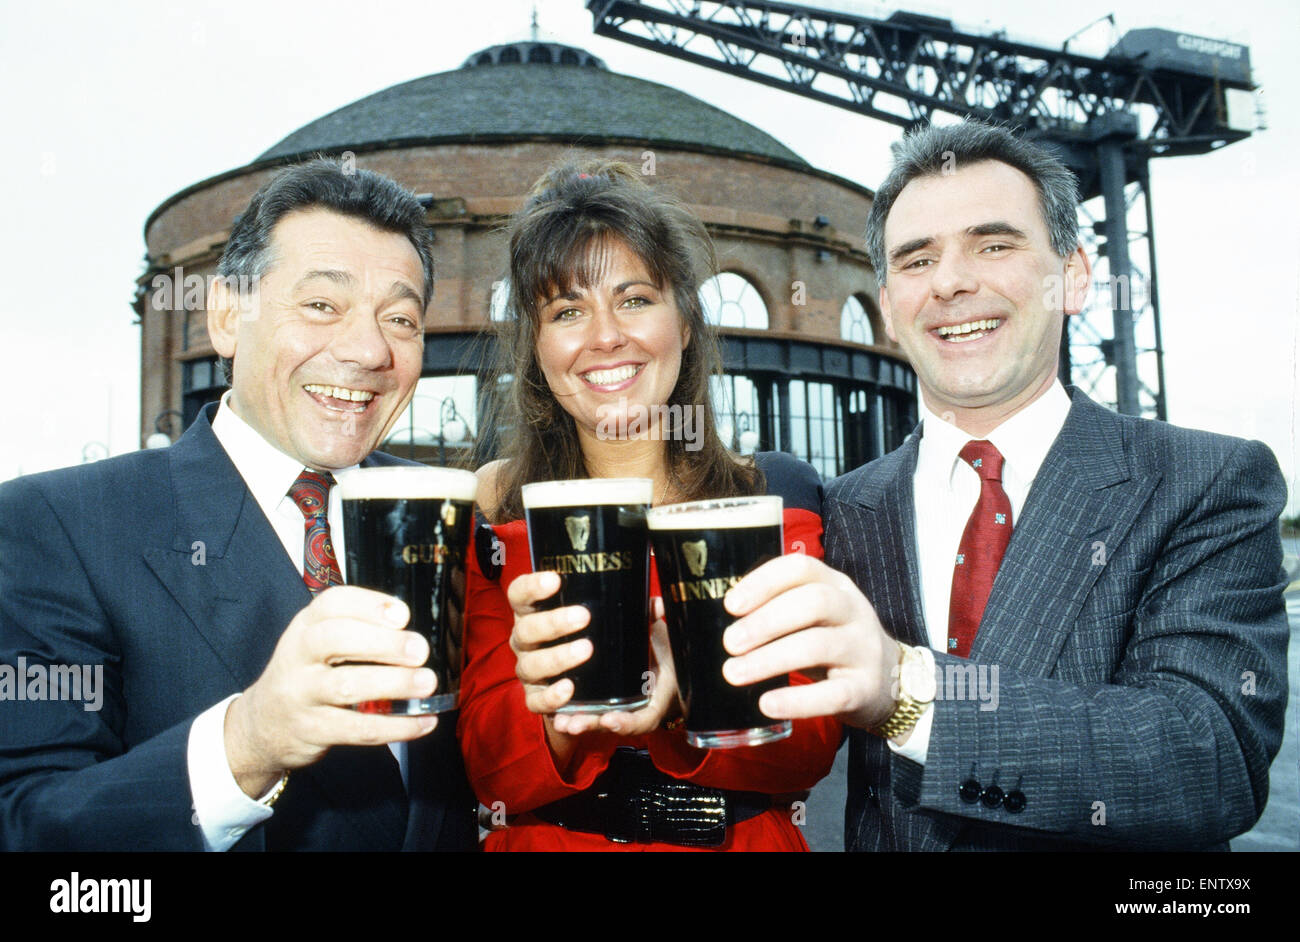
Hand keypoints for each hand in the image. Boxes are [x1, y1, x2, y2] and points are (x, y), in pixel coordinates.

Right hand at [224, 586, 437, 798]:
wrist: (262, 725)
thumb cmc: (306, 674)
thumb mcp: (317, 642)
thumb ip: (356, 630)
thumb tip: (414, 634)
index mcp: (305, 626)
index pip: (332, 604)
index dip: (369, 605)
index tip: (403, 615)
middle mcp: (298, 655)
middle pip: (336, 639)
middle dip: (383, 642)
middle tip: (420, 650)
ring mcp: (301, 694)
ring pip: (346, 686)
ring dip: (393, 683)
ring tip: (426, 683)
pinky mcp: (311, 731)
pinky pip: (357, 729)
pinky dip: (395, 726)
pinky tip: (423, 722)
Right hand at [505, 573, 676, 753]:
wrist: (593, 686)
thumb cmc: (595, 639)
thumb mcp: (613, 622)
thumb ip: (632, 612)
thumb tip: (656, 605)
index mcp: (536, 613)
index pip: (520, 594)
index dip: (531, 586)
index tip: (555, 580)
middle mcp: (526, 641)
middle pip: (525, 629)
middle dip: (552, 622)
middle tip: (583, 616)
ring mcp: (529, 670)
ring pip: (530, 665)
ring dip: (556, 657)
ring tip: (586, 650)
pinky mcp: (536, 698)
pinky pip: (535, 702)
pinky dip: (550, 697)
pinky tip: (569, 689)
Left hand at [720, 554, 899, 729]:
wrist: (889, 681)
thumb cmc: (831, 641)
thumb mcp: (811, 615)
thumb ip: (770, 608)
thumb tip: (693, 614)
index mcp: (834, 585)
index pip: (801, 568)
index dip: (763, 582)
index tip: (731, 604)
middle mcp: (853, 610)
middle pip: (812, 602)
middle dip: (765, 621)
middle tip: (730, 642)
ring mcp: (862, 649)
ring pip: (818, 645)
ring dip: (770, 659)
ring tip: (733, 673)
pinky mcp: (864, 689)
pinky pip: (832, 695)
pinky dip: (796, 700)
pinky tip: (766, 704)